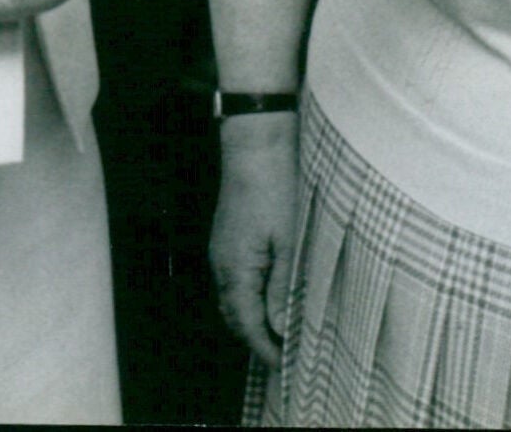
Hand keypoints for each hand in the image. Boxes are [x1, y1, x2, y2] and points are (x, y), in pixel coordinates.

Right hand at [211, 112, 299, 365]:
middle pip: (233, 316)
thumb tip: (279, 326)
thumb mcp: (289, 240)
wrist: (255, 144)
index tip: (283, 366)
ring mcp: (221, 249)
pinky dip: (246, 297)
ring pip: (231, 299)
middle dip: (255, 339)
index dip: (264, 348)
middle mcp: (222, 263)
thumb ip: (282, 287)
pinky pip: (232, 280)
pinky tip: (268, 296)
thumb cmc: (276, 187)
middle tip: (282, 355)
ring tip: (277, 331)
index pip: (246, 324)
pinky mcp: (226, 237)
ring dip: (250, 319)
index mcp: (236, 268)